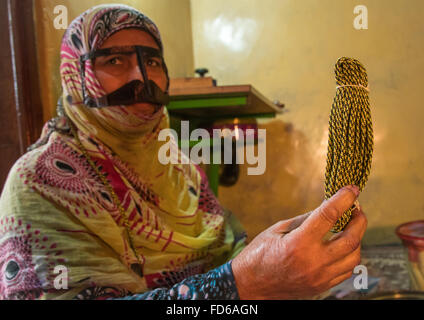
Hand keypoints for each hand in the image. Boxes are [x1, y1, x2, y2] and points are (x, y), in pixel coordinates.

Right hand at [231, 185, 366, 299]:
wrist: (251, 285)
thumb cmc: (259, 255)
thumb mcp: (278, 230)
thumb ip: (304, 219)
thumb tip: (326, 207)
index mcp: (298, 243)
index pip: (329, 215)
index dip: (343, 199)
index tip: (351, 189)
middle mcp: (313, 262)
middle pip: (350, 238)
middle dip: (359, 220)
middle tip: (357, 208)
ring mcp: (320, 277)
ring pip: (354, 256)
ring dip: (357, 239)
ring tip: (351, 227)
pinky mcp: (322, 287)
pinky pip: (346, 271)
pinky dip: (350, 256)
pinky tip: (343, 246)